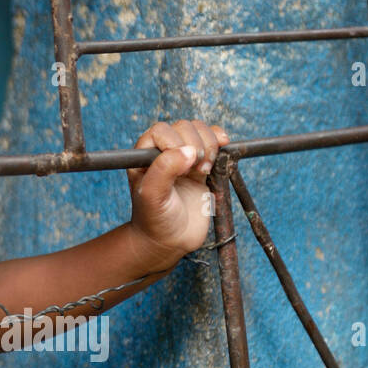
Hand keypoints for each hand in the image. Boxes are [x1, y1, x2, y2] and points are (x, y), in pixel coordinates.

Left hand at [126, 118, 229, 268]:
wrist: (170, 240)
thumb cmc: (154, 219)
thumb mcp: (152, 196)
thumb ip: (164, 170)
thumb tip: (187, 151)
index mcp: (144, 155)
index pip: (161, 131)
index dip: (175, 142)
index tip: (182, 166)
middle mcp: (163, 152)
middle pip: (184, 128)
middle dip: (196, 145)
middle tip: (196, 171)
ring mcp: (184, 158)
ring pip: (200, 131)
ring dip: (209, 145)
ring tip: (204, 169)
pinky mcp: (202, 166)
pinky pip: (214, 141)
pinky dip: (220, 140)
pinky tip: (222, 149)